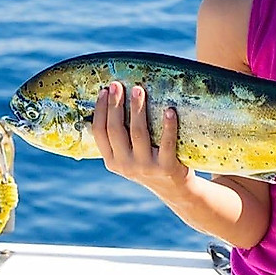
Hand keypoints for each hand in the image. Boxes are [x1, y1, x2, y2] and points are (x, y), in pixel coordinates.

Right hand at [91, 82, 190, 197]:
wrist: (175, 189)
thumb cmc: (150, 162)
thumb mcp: (129, 156)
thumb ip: (121, 138)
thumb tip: (113, 100)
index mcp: (112, 161)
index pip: (100, 133)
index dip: (100, 111)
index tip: (103, 90)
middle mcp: (126, 165)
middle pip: (116, 130)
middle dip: (115, 105)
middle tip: (117, 85)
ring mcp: (146, 167)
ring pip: (139, 133)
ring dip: (138, 109)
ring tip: (139, 89)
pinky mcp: (167, 167)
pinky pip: (167, 143)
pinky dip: (168, 126)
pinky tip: (169, 110)